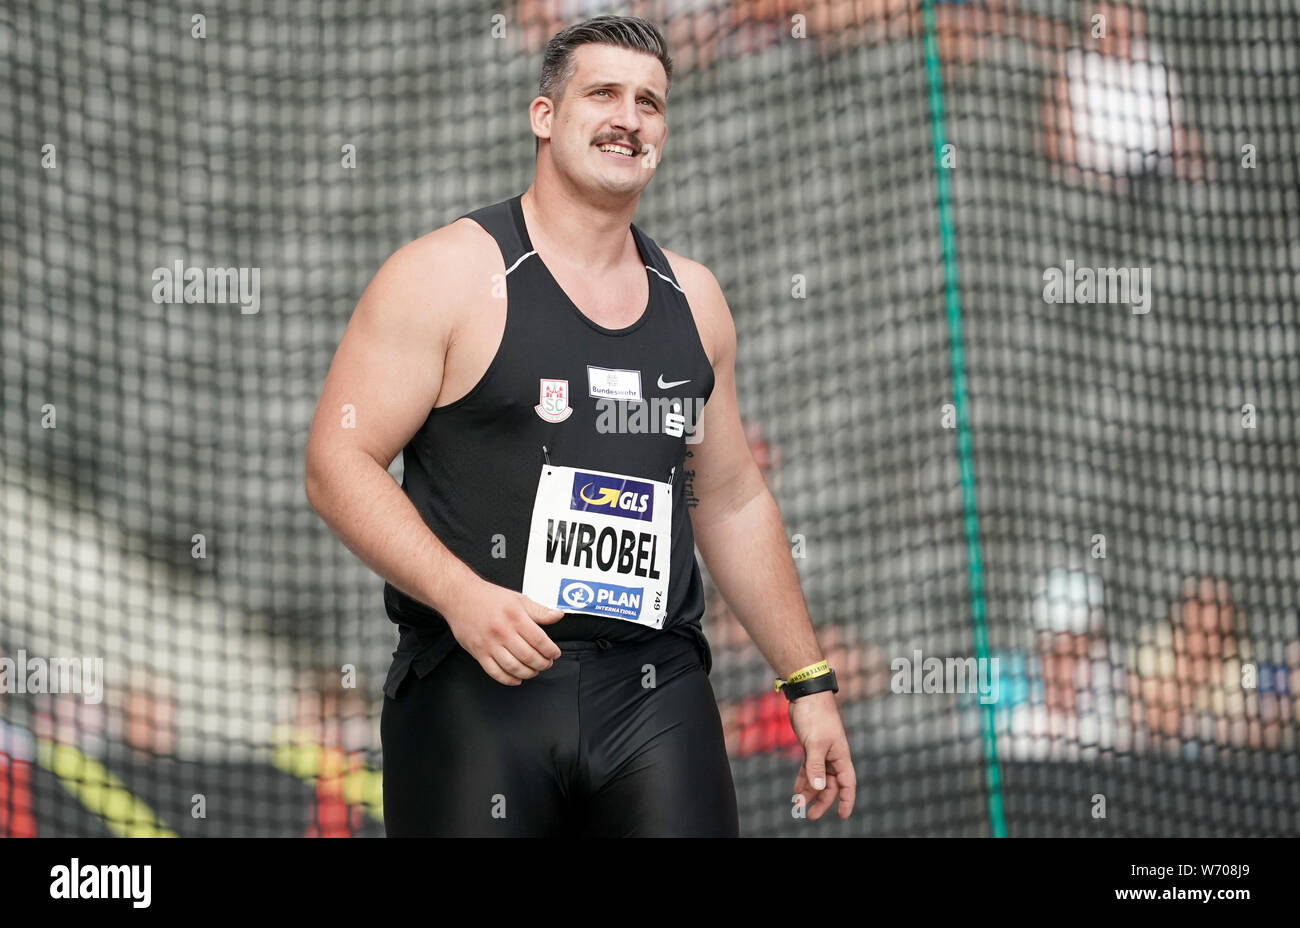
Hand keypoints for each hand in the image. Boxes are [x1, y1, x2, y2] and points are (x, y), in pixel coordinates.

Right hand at [441, 579, 564, 685]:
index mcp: (515, 617)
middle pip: (529, 656)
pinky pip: (495, 672)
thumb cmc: (488, 597)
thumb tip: (558, 615)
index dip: (551, 651)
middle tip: (546, 663)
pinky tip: (516, 678)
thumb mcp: (518, 599)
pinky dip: (508, 679)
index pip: (540, 640)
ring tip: (534, 670)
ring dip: (528, 673)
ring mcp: (490, 644)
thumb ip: (540, 611)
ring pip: (513, 667)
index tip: (555, 654)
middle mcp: (503, 632)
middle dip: (542, 664)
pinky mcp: (478, 652)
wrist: (460, 596)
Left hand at [788, 690, 855, 820]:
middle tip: (811, 816)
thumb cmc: (816, 716)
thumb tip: (818, 788)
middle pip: (830, 785)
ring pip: (817, 778)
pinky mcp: (810, 747)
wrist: (807, 695)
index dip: (846, 800)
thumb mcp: (815, 743)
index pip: (847, 784)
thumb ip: (816, 766)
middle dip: (822, 801)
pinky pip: (808, 769)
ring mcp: (821, 752)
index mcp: (841, 756)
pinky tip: (796, 790)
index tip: (842, 815)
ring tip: (798, 806)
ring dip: (809, 792)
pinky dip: (803, 780)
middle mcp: (833, 757)